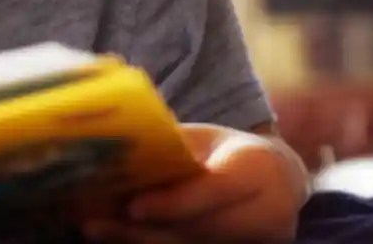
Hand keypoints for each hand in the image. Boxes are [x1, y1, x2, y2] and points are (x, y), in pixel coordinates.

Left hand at [83, 123, 308, 242]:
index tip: (132, 207)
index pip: (215, 189)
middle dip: (145, 229)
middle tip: (95, 223)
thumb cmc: (229, 151)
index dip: (173, 203)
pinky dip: (152, 243)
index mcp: (259, 167)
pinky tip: (117, 236)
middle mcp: (269, 211)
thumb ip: (169, 144)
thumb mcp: (205, 139)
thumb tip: (112, 144)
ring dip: (140, 240)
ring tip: (96, 229)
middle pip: (201, 228)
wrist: (277, 181)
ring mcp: (259, 241)